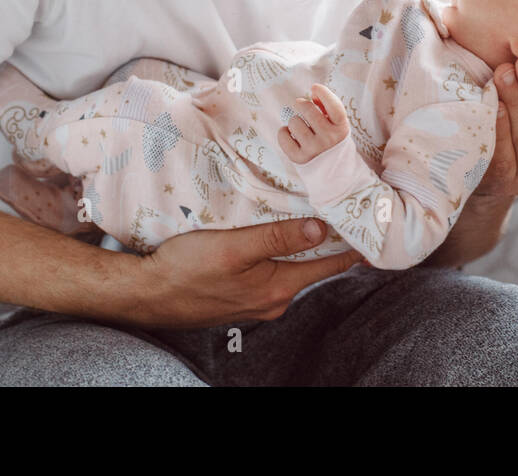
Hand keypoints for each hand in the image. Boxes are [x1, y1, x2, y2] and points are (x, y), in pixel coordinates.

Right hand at [122, 218, 362, 327]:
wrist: (146, 294)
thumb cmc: (186, 268)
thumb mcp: (235, 247)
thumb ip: (278, 238)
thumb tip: (322, 229)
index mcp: (279, 288)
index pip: (330, 265)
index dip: (352, 247)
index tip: (371, 228)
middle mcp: (273, 300)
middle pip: (313, 267)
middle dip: (331, 243)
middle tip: (347, 215)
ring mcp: (256, 301)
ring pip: (291, 269)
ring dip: (303, 248)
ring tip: (317, 219)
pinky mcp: (239, 297)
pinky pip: (270, 273)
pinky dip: (280, 255)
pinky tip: (275, 238)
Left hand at [277, 83, 349, 165]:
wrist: (332, 170)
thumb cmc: (331, 139)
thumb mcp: (336, 123)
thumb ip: (327, 106)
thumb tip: (313, 91)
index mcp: (341, 128)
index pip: (334, 106)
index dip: (323, 93)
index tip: (314, 87)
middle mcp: (329, 138)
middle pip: (308, 110)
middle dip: (301, 104)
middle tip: (300, 106)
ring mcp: (314, 149)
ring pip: (294, 122)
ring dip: (294, 121)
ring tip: (299, 126)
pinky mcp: (299, 158)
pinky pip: (283, 136)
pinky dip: (283, 133)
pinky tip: (289, 135)